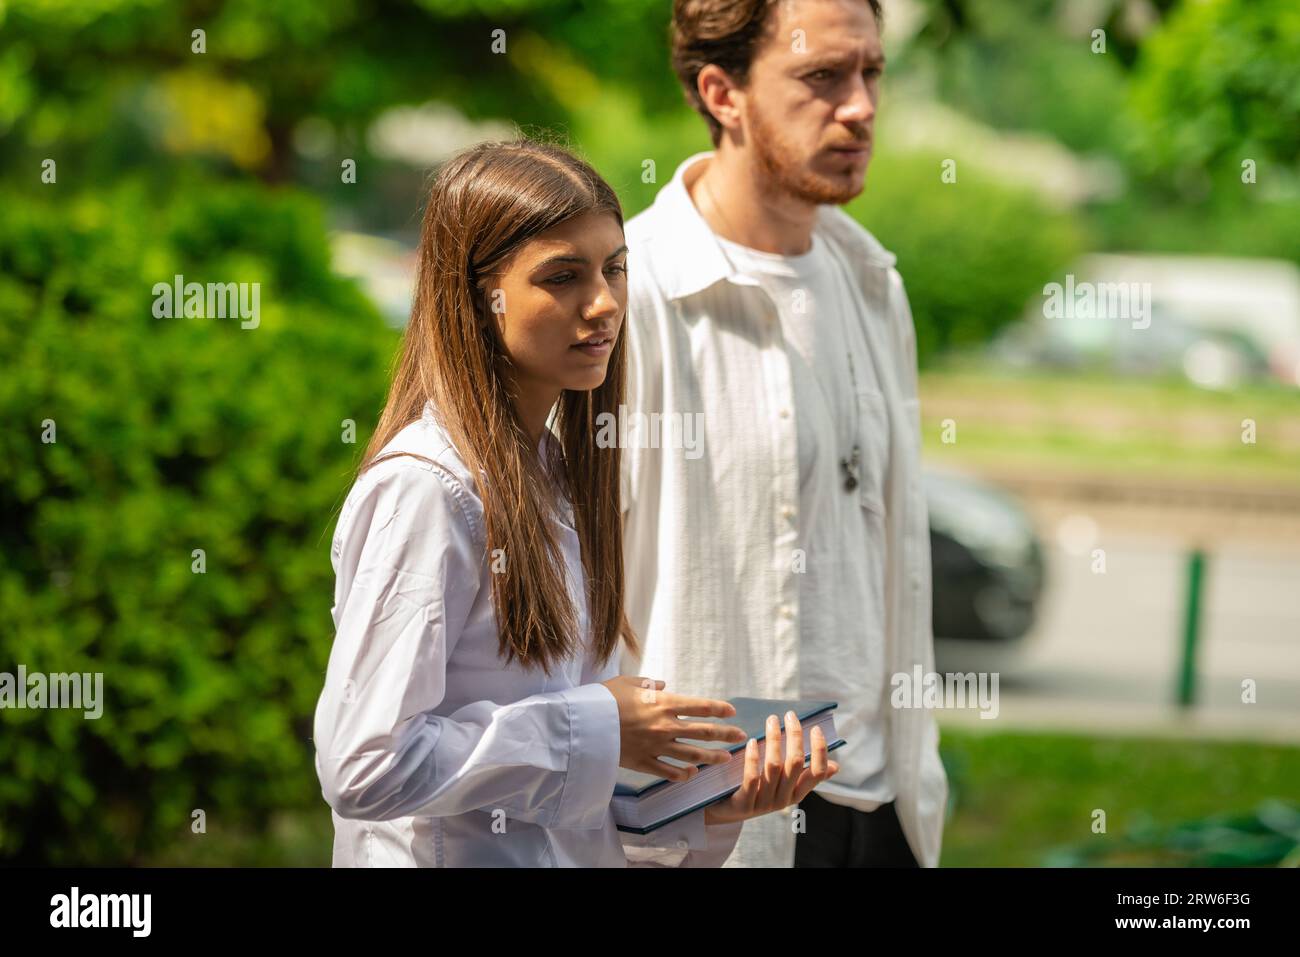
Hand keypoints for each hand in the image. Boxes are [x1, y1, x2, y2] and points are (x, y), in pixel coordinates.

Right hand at [600, 675, 746, 781]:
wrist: (584, 724)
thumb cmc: (604, 698)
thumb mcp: (626, 682)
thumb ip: (647, 684)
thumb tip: (661, 684)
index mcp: (663, 703)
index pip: (701, 706)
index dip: (719, 709)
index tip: (732, 711)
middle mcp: (665, 726)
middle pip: (703, 732)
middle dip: (725, 734)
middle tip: (740, 736)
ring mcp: (656, 746)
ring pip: (691, 755)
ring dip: (711, 757)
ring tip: (724, 759)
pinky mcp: (643, 762)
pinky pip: (667, 771)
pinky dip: (681, 774)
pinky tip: (690, 775)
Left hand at [703, 711, 837, 825]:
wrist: (723, 812)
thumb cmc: (756, 791)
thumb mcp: (782, 785)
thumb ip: (805, 775)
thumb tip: (835, 766)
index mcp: (796, 793)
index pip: (817, 773)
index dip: (819, 750)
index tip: (815, 728)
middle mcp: (783, 799)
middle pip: (795, 763)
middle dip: (795, 736)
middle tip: (790, 715)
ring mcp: (764, 803)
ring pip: (774, 766)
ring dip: (774, 740)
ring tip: (771, 720)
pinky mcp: (744, 803)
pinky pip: (752, 778)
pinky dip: (753, 758)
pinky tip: (752, 741)